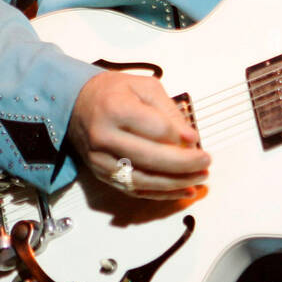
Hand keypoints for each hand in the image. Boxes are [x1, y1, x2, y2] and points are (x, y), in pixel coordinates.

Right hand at [66, 72, 209, 199]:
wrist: (75, 104)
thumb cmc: (113, 92)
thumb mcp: (144, 87)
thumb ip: (169, 110)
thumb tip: (190, 138)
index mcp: (116, 109)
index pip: (156, 129)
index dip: (181, 137)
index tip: (196, 139)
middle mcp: (105, 137)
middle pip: (151, 158)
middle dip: (184, 164)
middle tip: (206, 162)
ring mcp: (101, 160)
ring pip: (143, 180)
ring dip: (176, 183)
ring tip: (200, 178)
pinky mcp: (102, 174)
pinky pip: (134, 190)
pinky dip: (161, 194)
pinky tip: (183, 191)